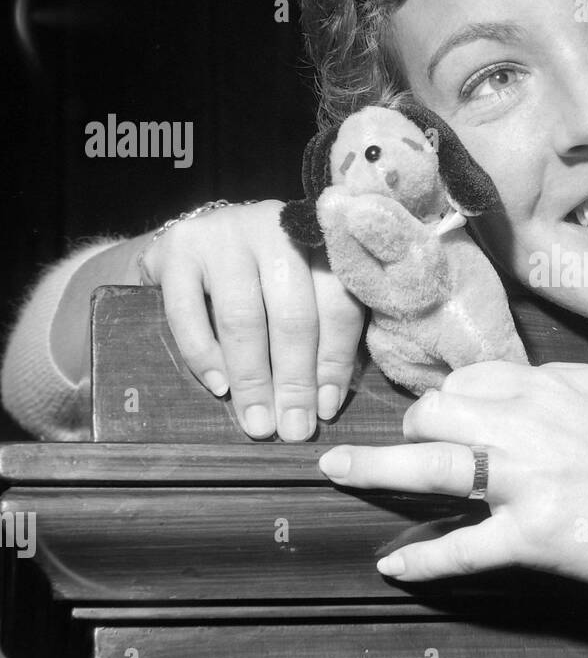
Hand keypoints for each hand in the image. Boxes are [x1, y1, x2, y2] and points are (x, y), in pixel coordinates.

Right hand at [139, 201, 365, 439]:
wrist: (193, 241)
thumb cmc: (259, 279)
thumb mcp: (299, 288)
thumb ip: (320, 328)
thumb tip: (328, 401)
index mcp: (319, 240)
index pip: (337, 304)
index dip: (335, 360)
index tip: (329, 408)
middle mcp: (275, 229)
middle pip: (292, 314)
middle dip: (295, 380)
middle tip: (294, 428)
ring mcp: (224, 234)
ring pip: (243, 317)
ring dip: (253, 378)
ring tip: (258, 421)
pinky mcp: (178, 248)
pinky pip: (188, 312)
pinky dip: (204, 356)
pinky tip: (219, 388)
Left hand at [317, 360, 587, 600]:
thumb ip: (568, 379)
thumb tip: (528, 381)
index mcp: (549, 389)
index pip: (472, 379)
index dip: (450, 397)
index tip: (446, 413)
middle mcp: (529, 428)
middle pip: (439, 412)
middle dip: (414, 425)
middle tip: (413, 444)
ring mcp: (525, 484)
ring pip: (433, 467)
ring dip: (374, 468)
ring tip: (334, 469)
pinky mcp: (531, 537)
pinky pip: (463, 547)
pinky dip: (423, 558)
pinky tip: (392, 563)